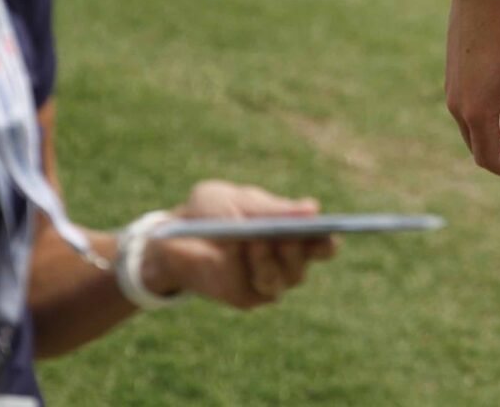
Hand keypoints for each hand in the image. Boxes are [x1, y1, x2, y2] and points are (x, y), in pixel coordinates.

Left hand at [142, 182, 336, 309]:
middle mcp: (285, 265)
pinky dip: (244, 267)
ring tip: (256, 240)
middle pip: (305, 265)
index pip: (323, 246)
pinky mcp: (245, 298)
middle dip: (297, 250)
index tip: (324, 231)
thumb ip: (274, 209)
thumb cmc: (213, 211)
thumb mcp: (241, 201)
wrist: (172, 236)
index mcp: (294, 237)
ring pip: (282, 280)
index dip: (327, 240)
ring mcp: (266, 284)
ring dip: (269, 260)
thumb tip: (313, 208)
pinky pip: (253, 287)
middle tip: (287, 234)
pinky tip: (235, 249)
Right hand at [445, 0, 499, 178]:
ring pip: (471, 128)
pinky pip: (466, 110)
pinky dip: (485, 118)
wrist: (480, 3)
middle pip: (477, 146)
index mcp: (476, 113)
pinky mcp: (452, 78)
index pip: (487, 157)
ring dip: (493, 136)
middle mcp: (458, 108)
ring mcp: (452, 93)